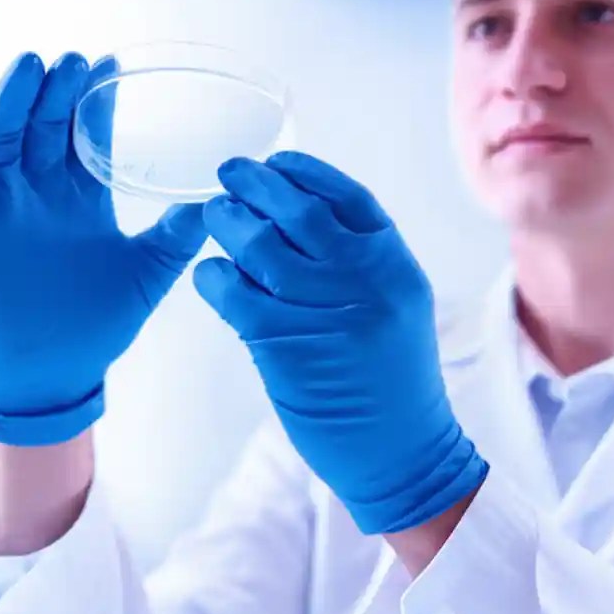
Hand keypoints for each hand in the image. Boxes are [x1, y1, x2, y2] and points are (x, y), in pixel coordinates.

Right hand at [0, 52, 207, 445]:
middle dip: (56, 89)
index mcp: (82, 196)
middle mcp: (40, 191)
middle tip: (73, 59)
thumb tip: (220, 201)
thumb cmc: (99, 323)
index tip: (109, 63)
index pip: (86, 133)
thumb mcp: (148, 273)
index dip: (95, 99)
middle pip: (44, 124)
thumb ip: (177, 235)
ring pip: (3, 137)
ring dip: (14, 100)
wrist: (53, 372)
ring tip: (32, 66)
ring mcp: (2, 204)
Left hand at [194, 152, 487, 533]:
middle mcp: (365, 280)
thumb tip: (299, 219)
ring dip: (228, 224)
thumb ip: (360, 265)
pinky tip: (209, 275)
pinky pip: (234, 293)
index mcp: (395, 265)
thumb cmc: (395, 383)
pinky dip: (214, 276)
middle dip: (256, 184)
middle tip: (229, 174)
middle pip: (298, 211)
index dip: (306, 171)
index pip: (348, 197)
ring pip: (260, 246)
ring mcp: (325, 310)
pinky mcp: (284, 345)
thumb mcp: (397, 308)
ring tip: (214, 217)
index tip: (278, 160)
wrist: (404, 454)